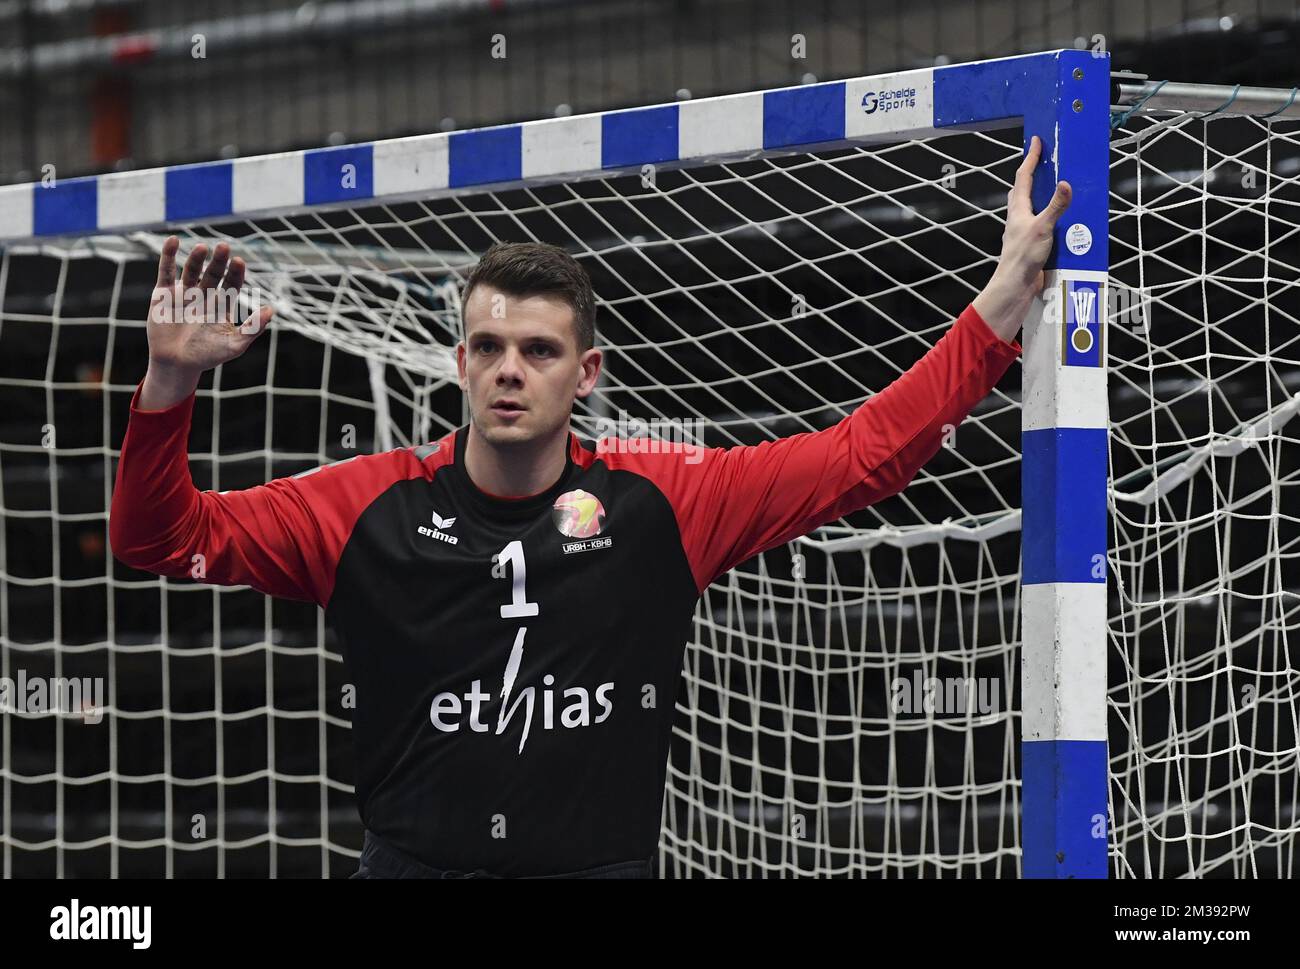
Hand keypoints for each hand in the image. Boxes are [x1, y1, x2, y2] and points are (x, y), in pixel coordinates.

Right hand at [138, 236, 272, 408]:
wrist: (176, 364)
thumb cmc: (207, 356)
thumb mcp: (234, 345)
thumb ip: (253, 328)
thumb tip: (272, 310)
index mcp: (222, 304)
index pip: (232, 283)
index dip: (235, 273)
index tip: (239, 262)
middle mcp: (205, 295)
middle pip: (213, 273)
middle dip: (218, 261)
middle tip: (224, 247)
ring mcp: (184, 292)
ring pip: (192, 270)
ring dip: (197, 258)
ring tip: (203, 248)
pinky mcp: (163, 294)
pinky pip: (166, 271)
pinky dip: (168, 255)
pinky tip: (173, 241)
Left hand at [972, 135, 1071, 343]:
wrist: (1015, 287)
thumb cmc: (1023, 258)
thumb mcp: (1043, 228)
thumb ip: (1056, 207)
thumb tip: (1065, 184)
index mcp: (1019, 210)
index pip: (1024, 177)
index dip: (1031, 158)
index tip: (1036, 141)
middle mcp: (1018, 218)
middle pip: (1024, 190)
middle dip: (1032, 174)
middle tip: (1043, 160)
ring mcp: (1023, 232)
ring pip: (1031, 207)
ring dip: (1042, 195)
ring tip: (1055, 186)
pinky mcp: (1031, 245)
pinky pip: (1041, 224)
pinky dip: (1050, 216)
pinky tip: (1061, 219)